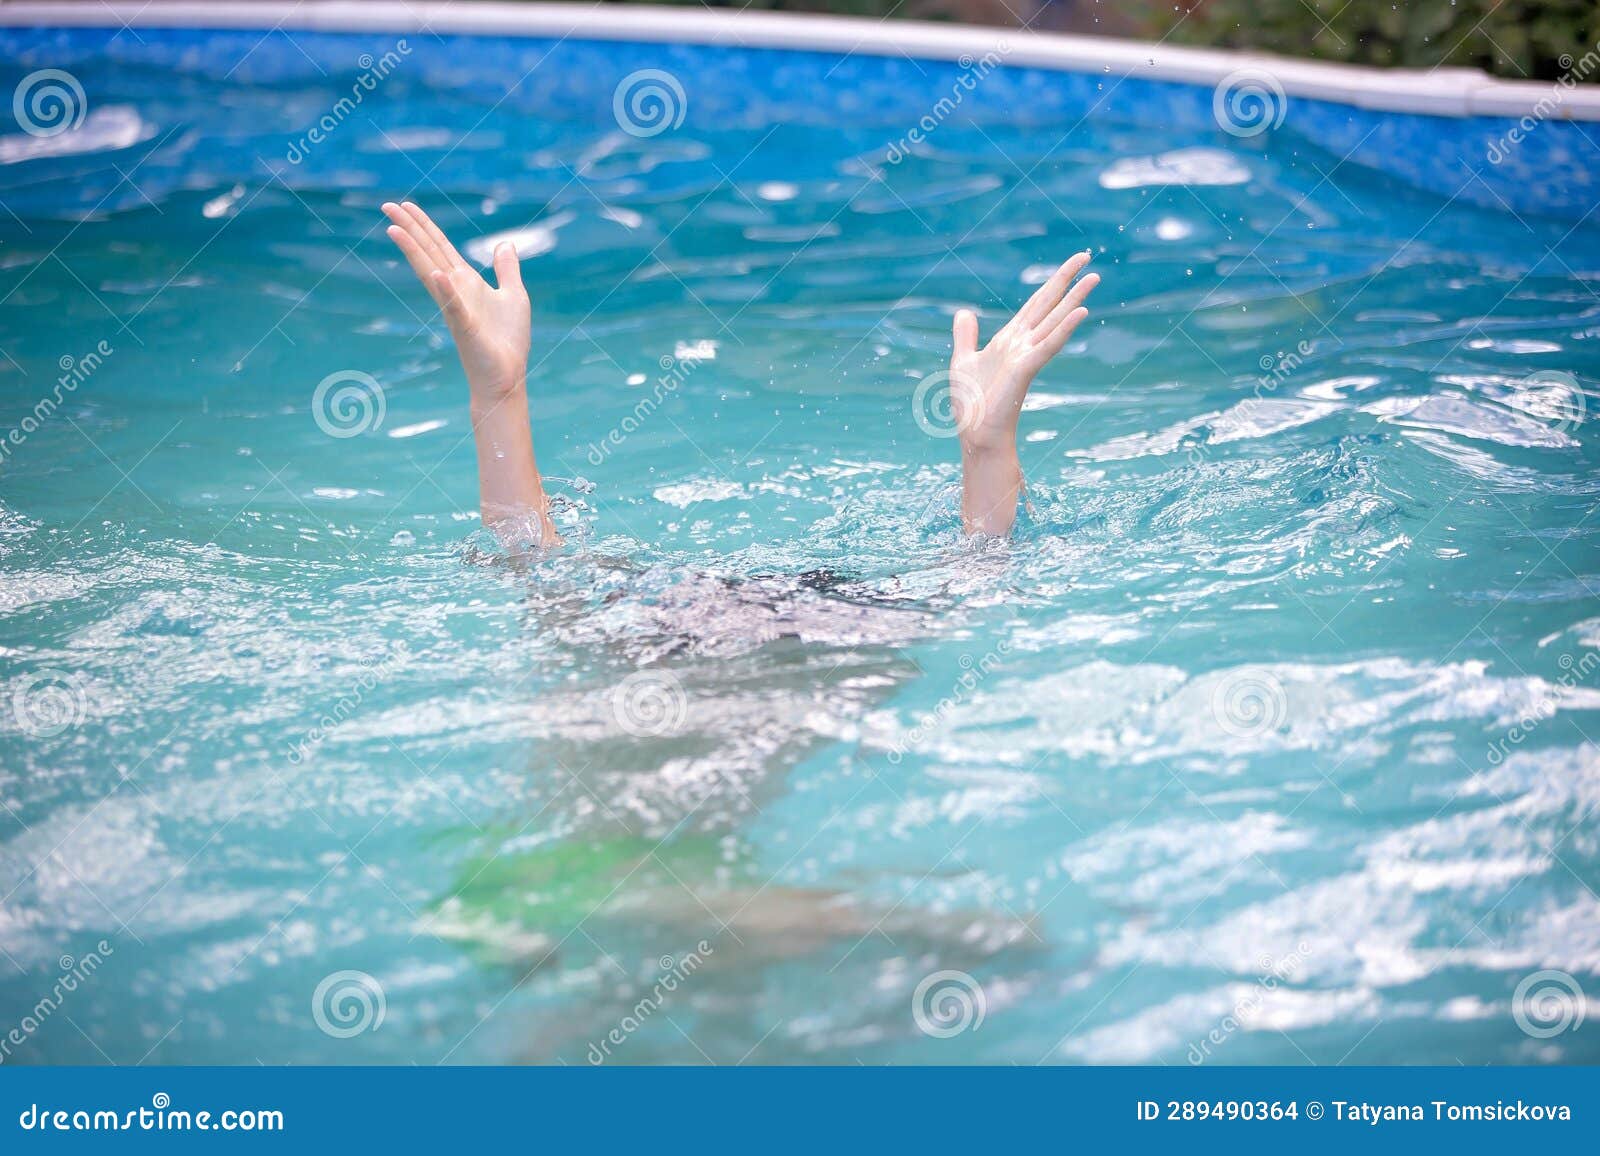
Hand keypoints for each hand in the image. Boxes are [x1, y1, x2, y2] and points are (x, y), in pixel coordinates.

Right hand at [383, 201, 528, 399]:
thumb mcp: (514, 295)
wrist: (506, 376)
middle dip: (410, 229)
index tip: (405, 205)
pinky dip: (447, 291)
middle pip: (429, 253)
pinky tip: (438, 274)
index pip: (440, 247)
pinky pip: (454, 307)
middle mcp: (455, 290)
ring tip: (394, 229)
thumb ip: (507, 269)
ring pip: (431, 274)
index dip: (424, 225)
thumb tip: (505, 244)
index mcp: (466, 282)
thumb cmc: (508, 340)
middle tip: (386, 204)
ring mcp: (456, 308)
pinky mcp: (466, 328)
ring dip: (414, 251)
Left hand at [949, 251, 1098, 454]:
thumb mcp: (962, 360)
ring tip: (1093, 278)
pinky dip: (1063, 329)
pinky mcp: (1025, 370)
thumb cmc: (972, 405)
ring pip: (1055, 321)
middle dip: (1066, 281)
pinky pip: (1048, 345)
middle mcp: (1024, 344)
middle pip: (1049, 305)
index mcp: (1011, 339)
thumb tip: (964, 312)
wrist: (975, 435)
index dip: (1052, 283)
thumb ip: (966, 336)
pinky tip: (1080, 312)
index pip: (1036, 304)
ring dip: (1074, 299)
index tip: (1071, 264)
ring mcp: (1027, 356)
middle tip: (1088, 257)